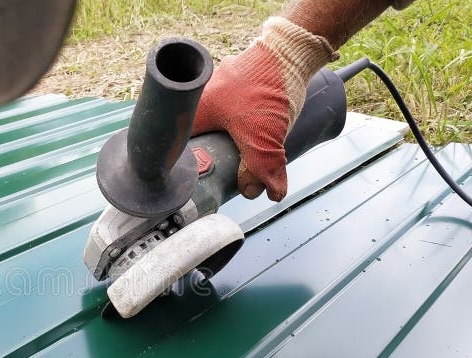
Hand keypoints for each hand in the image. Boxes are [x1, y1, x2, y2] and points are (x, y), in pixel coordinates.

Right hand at [192, 17, 336, 200]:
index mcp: (192, 110)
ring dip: (233, 140)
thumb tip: (266, 193)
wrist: (293, 50)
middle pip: (200, 138)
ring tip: (247, 149)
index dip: (188, 167)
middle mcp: (198, 96)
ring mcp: (218, 86)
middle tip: (230, 170)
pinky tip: (257, 128)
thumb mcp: (263, 139)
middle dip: (218, 155)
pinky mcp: (236, 81)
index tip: (198, 182)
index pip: (177, 147)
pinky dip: (244, 123)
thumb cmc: (268, 86)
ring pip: (219, 125)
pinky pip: (234, 110)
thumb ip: (261, 170)